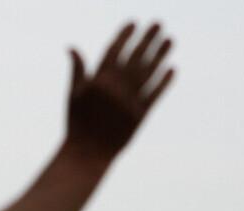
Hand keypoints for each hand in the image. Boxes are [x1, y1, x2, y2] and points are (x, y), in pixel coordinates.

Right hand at [63, 22, 173, 161]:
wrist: (87, 155)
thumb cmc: (77, 124)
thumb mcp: (73, 95)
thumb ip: (77, 70)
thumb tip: (72, 47)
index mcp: (97, 81)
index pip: (114, 51)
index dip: (125, 36)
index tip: (134, 23)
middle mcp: (115, 89)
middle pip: (135, 58)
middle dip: (147, 39)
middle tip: (159, 23)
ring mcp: (128, 102)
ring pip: (148, 73)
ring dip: (160, 55)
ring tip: (170, 40)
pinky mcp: (139, 116)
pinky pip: (155, 94)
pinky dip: (164, 81)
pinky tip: (171, 68)